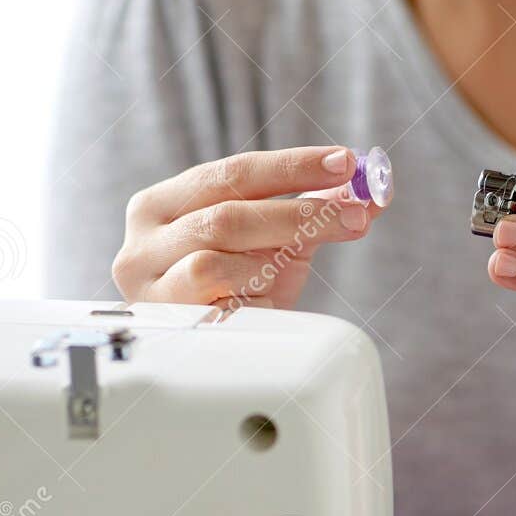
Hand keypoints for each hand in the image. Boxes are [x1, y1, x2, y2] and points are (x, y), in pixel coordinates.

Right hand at [114, 147, 383, 309]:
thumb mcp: (276, 242)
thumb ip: (316, 210)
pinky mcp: (164, 330)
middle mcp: (142, 243)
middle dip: (298, 214)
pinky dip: (251, 306)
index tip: (346, 164)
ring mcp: (148, 290)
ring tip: (289, 271)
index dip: (292, 166)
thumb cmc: (235, 289)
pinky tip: (265, 306)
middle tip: (354, 216)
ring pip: (213, 264)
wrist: (209, 351)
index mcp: (161, 205)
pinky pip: (217, 312)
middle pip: (228, 215)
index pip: (233, 172)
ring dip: (267, 266)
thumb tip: (372, 191)